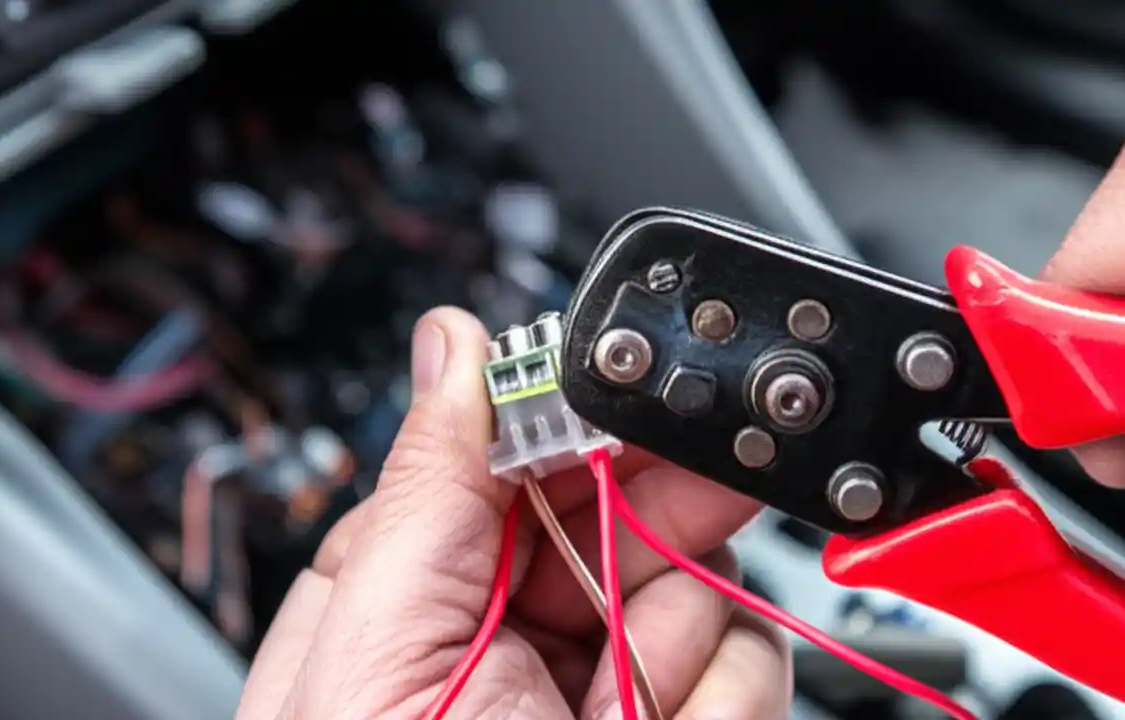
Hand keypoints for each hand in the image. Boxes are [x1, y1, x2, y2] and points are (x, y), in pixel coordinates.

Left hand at [234, 307, 789, 718]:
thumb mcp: (375, 653)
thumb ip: (428, 490)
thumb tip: (451, 344)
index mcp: (420, 588)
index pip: (519, 456)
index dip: (581, 415)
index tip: (638, 382)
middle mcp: (519, 633)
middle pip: (628, 509)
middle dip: (665, 513)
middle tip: (706, 492)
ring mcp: (610, 689)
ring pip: (702, 590)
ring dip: (678, 647)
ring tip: (621, 709)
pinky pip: (749, 671)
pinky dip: (718, 706)